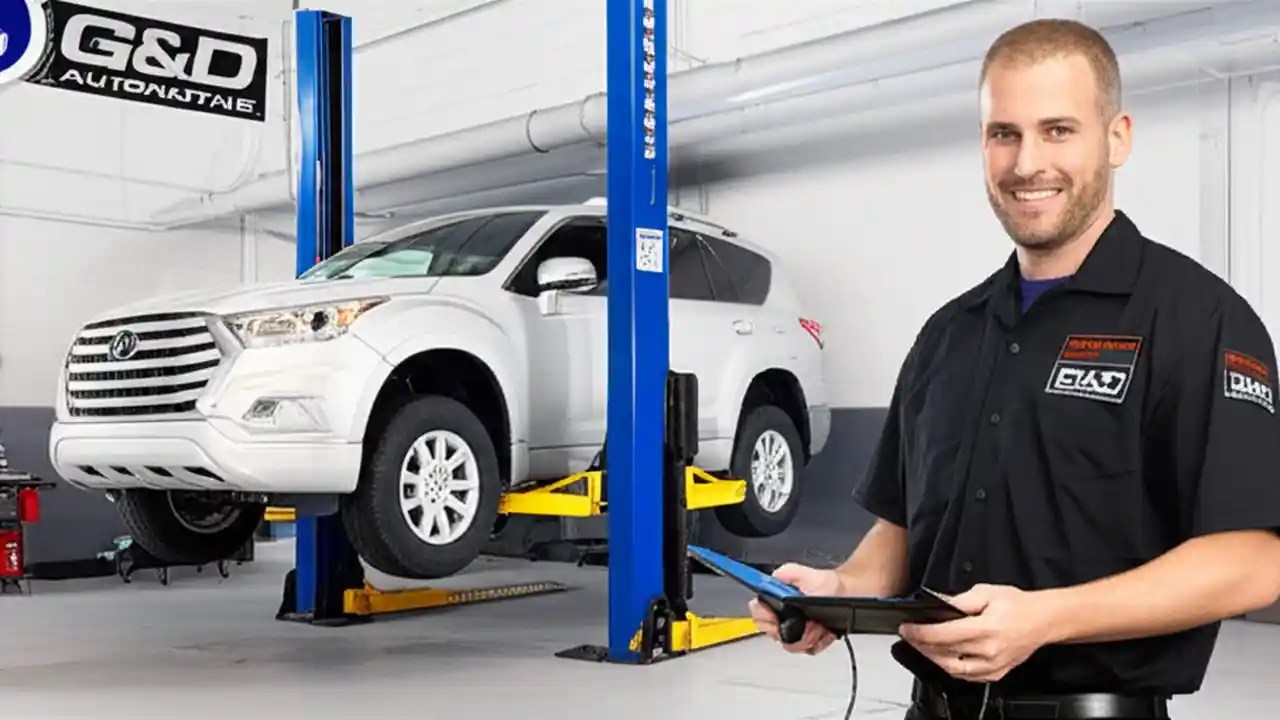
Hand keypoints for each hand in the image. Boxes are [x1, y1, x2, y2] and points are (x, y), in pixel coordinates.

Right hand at [748, 562, 841, 654]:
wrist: (849, 595)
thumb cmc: (830, 585)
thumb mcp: (807, 574)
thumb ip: (788, 572)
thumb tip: (774, 577)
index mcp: (777, 599)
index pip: (758, 612)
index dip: (766, 618)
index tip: (777, 620)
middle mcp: (783, 615)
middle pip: (773, 634)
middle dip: (791, 631)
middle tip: (807, 623)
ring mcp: (795, 630)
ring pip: (791, 645)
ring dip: (808, 637)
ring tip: (818, 625)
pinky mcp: (809, 641)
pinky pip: (808, 650)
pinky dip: (819, 643)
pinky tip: (824, 632)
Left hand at [897, 583, 1057, 682]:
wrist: (1044, 620)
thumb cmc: (1019, 606)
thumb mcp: (986, 593)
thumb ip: (959, 601)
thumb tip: (938, 603)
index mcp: (986, 629)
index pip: (943, 635)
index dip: (920, 633)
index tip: (907, 628)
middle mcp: (989, 651)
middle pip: (945, 653)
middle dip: (922, 645)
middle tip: (910, 636)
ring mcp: (993, 665)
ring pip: (953, 670)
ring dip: (933, 659)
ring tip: (923, 646)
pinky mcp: (997, 673)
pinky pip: (968, 677)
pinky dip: (951, 668)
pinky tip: (943, 658)